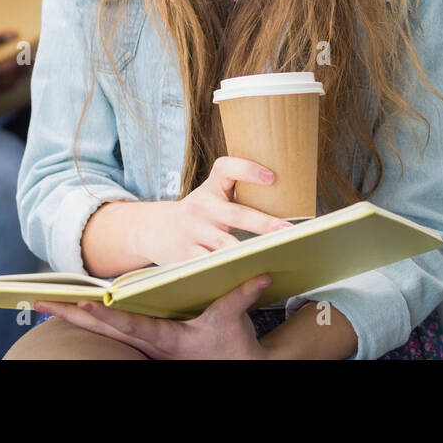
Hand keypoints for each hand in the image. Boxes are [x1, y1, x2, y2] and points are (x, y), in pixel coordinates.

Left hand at [35, 275, 273, 358]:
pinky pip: (115, 332)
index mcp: (165, 341)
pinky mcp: (150, 345)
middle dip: (70, 315)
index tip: (80, 302)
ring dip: (77, 318)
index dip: (103, 314)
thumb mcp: (234, 320)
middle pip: (101, 329)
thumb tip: (259, 271)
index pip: (127, 325)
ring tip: (50, 303)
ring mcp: (146, 347)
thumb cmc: (232, 348)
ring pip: (103, 331)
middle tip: (40, 301)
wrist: (240, 371)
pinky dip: (96, 320)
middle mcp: (149, 345)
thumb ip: (241, 295)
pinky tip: (81, 311)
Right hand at [135, 157, 294, 266]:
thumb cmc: (200, 211)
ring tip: (272, 255)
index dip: (248, 169)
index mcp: (211, 187)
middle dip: (263, 223)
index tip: (271, 177)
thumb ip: (239, 194)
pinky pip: (211, 264)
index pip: (226, 168)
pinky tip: (247, 274)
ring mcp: (193, 230)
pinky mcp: (187, 254)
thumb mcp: (213, 195)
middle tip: (287, 230)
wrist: (155, 230)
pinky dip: (229, 269)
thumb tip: (287, 200)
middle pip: (236, 213)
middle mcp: (201, 206)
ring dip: (249, 251)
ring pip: (225, 243)